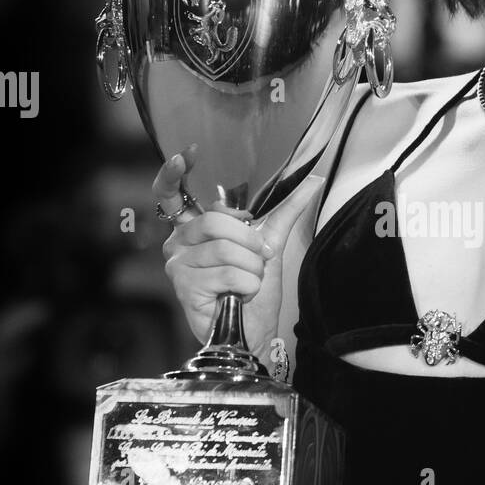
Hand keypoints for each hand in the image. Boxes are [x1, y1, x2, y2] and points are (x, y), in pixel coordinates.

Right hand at [153, 145, 318, 351]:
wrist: (257, 329)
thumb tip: (314, 180)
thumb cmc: (256, 290)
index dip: (173, 172)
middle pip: (216, 220)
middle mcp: (179, 242)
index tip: (186, 155)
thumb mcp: (272, 242)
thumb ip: (287, 210)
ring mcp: (178, 264)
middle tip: (256, 260)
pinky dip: (246, 285)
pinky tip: (239, 296)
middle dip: (250, 242)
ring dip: (251, 269)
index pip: (170, 192)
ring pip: (226, 249)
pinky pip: (227, 273)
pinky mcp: (184, 286)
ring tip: (247, 283)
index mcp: (195, 227)